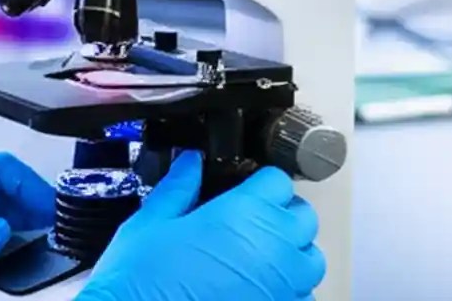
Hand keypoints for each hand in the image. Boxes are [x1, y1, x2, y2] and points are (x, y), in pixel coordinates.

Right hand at [78, 152, 325, 300]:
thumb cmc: (140, 282)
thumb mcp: (150, 222)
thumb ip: (178, 188)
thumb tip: (190, 164)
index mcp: (242, 213)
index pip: (278, 181)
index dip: (262, 184)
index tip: (249, 191)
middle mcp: (271, 247)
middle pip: (304, 217)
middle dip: (283, 215)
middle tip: (254, 223)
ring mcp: (280, 286)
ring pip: (311, 260)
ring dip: (294, 255)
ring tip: (264, 259)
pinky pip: (304, 297)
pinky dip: (291, 292)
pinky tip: (263, 290)